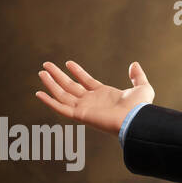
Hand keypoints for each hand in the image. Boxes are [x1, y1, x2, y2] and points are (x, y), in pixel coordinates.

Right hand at [34, 60, 155, 135]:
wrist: (136, 119)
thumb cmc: (140, 107)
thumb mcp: (142, 87)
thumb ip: (137, 76)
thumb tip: (134, 64)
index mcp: (104, 94)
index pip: (86, 81)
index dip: (77, 71)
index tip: (68, 63)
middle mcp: (92, 101)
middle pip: (70, 86)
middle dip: (58, 76)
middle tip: (46, 66)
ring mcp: (84, 107)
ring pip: (62, 94)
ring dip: (51, 83)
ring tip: (41, 72)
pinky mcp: (80, 115)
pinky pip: (60, 107)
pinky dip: (49, 101)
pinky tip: (39, 93)